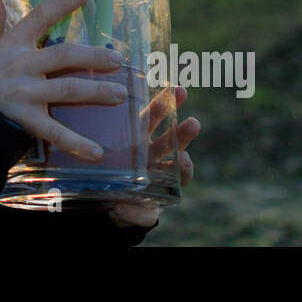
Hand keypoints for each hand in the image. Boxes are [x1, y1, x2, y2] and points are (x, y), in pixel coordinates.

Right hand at [0, 0, 128, 161]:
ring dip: (96, 91)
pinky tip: (97, 152)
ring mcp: (26, 93)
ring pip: (67, 90)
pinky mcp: (25, 119)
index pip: (39, 18)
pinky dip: (76, 143)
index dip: (60, 5)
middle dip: (94, 56)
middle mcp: (23, 66)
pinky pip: (54, 131)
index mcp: (13, 45)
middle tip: (118, 60)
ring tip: (120, 94)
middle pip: (64, 56)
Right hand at [106, 84, 200, 228]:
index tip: (183, 160)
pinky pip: (131, 114)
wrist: (106, 195)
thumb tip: (132, 208)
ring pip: (154, 121)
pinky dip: (135, 101)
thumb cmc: (126, 208)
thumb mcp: (133, 215)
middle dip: (183, 133)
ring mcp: (139, 140)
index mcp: (163, 176)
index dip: (184, 165)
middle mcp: (155, 155)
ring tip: (179, 90)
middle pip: (172, 142)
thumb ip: (137, 214)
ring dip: (166, 106)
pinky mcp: (123, 129)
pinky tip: (136, 86)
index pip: (181, 171)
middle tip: (194, 123)